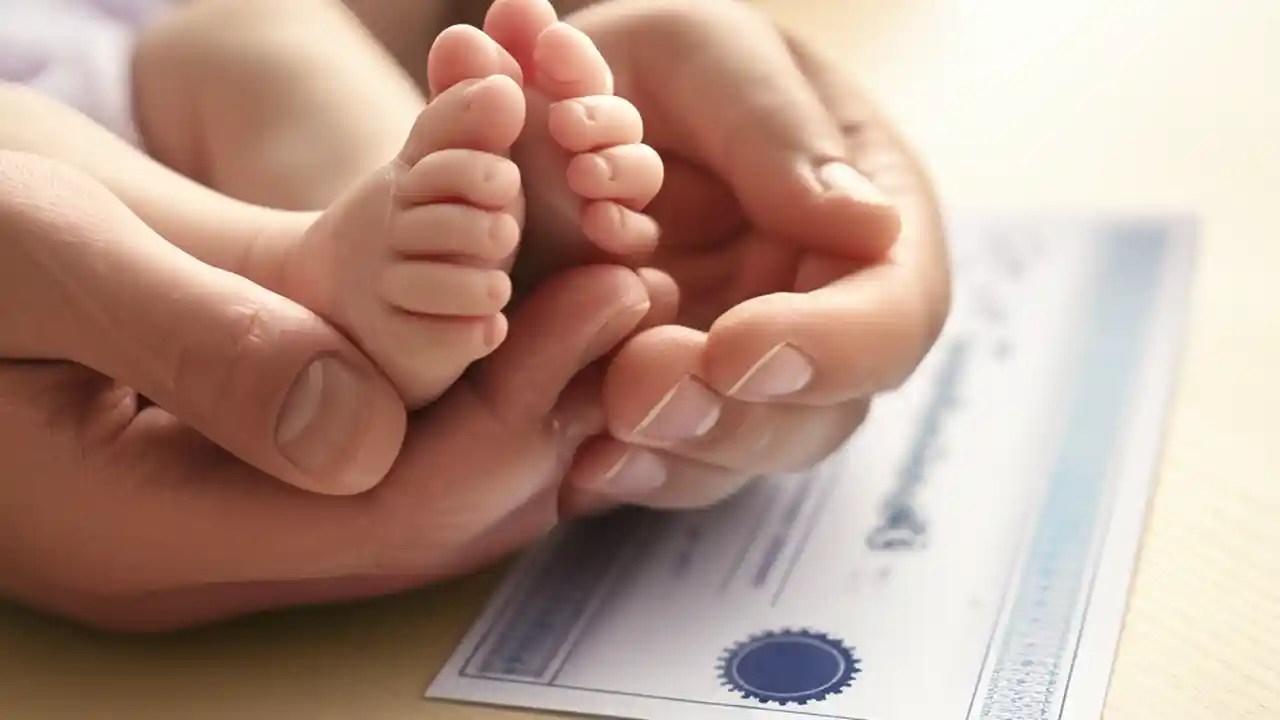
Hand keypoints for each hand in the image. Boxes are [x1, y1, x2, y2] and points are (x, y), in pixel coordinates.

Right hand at [0, 152, 650, 629]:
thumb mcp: (36, 258)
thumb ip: (192, 344)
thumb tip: (359, 430)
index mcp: (144, 531)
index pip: (387, 509)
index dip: (512, 410)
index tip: (599, 299)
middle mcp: (200, 547)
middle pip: (423, 514)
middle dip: (542, 406)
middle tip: (629, 297)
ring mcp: (220, 512)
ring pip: (414, 487)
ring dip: (515, 396)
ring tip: (598, 300)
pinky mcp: (235, 459)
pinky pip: (380, 448)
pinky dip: (458, 384)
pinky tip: (510, 313)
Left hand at [555, 0, 951, 509]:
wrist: (585, 100)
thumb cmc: (670, 65)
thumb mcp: (716, 55)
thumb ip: (776, 131)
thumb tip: (870, 230)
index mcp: (872, 227)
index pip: (895, 314)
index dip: (831, 347)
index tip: (737, 345)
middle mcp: (820, 317)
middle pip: (820, 414)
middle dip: (735, 419)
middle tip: (642, 390)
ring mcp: (746, 371)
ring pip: (740, 455)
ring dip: (676, 458)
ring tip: (603, 442)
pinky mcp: (676, 400)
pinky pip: (668, 462)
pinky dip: (627, 470)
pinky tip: (581, 468)